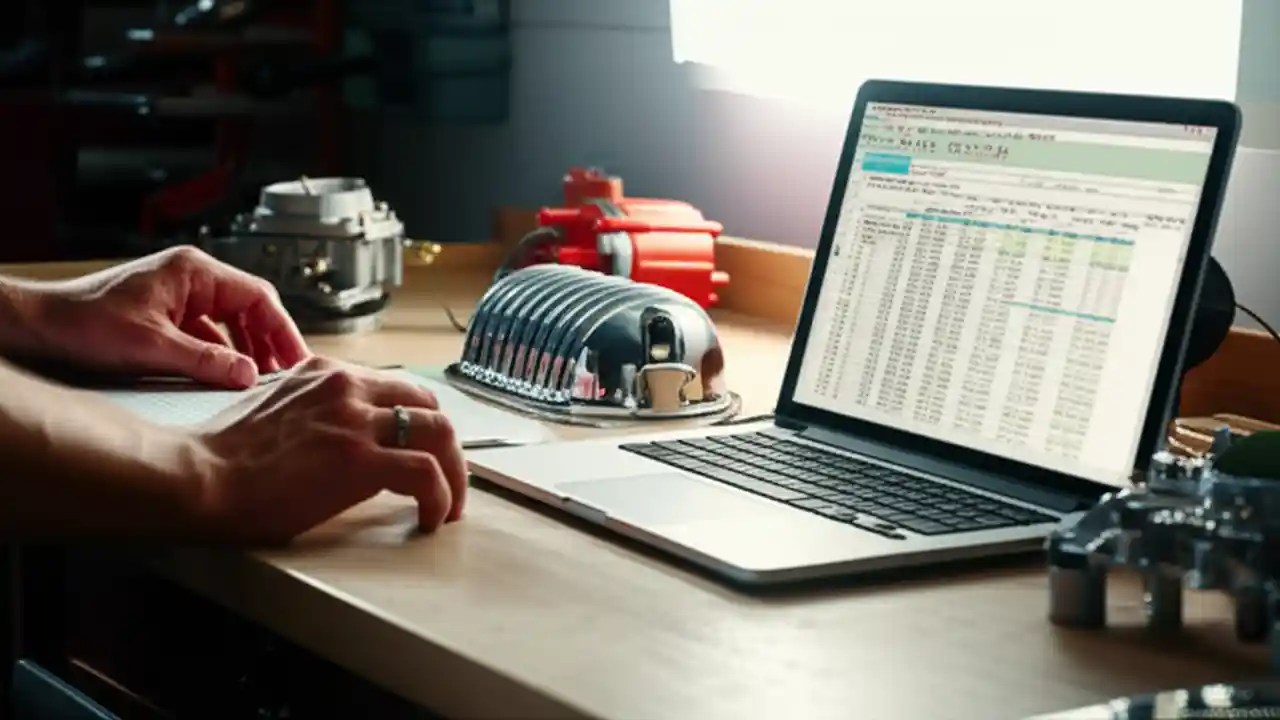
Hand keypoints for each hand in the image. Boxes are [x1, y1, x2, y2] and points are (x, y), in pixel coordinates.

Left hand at [21, 245, 308, 387]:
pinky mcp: (166, 315)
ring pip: (231, 322)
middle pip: (250, 308)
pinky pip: (208, 333)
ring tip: (263, 379)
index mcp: (194, 271)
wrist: (38, 327)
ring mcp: (179, 295)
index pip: (258, 296)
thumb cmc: (83, 324)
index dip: (283, 330)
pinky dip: (223, 354)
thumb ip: (205, 361)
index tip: (297, 361)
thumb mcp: (151, 346)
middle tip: (288, 375)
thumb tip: (249, 376)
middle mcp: (191, 277)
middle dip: (270, 341)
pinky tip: (227, 376)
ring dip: (248, 349)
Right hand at [191, 357, 466, 542]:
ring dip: (455, 473)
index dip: (422, 422)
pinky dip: (440, 497)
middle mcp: (348, 386)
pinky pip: (425, 473)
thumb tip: (342, 438)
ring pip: (439, 432)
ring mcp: (356, 421)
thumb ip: (316, 409)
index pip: (399, 387)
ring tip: (449, 505)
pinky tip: (432, 518)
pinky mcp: (359, 460)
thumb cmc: (225, 456)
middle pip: (429, 404)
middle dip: (447, 445)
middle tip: (448, 479)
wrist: (199, 476)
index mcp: (327, 372)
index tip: (426, 450)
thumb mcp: (278, 407)